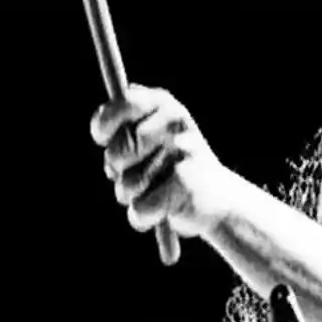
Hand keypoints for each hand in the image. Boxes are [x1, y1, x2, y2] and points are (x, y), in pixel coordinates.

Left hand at [90, 86, 225, 265]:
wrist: (220, 200)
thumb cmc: (173, 167)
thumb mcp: (148, 138)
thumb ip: (122, 127)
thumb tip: (100, 123)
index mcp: (164, 105)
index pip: (122, 104)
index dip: (104, 125)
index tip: (103, 140)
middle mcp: (176, 122)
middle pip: (117, 153)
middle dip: (118, 169)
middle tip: (138, 170)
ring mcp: (183, 153)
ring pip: (126, 185)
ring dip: (133, 195)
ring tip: (158, 189)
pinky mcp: (185, 186)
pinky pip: (140, 209)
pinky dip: (146, 217)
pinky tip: (166, 210)